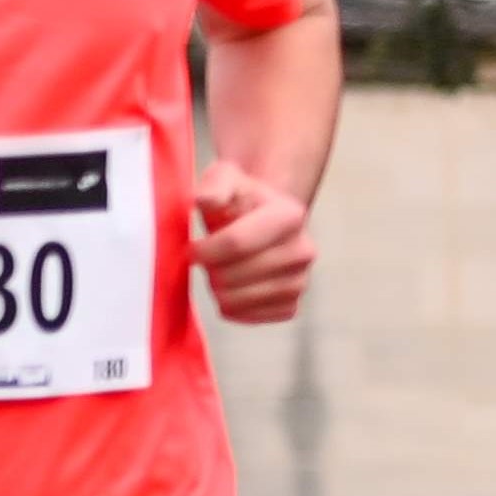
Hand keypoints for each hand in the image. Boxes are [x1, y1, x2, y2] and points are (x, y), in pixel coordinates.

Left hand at [187, 159, 314, 323]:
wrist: (263, 220)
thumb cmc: (237, 199)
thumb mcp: (224, 178)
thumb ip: (214, 185)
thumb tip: (206, 201)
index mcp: (290, 216)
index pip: (235, 243)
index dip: (204, 250)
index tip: (191, 249)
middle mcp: (304, 251)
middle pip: (233, 276)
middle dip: (211, 268)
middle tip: (211, 257)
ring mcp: (301, 282)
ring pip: (238, 301)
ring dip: (218, 288)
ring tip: (222, 269)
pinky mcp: (291, 306)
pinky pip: (246, 317)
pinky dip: (230, 307)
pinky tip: (231, 286)